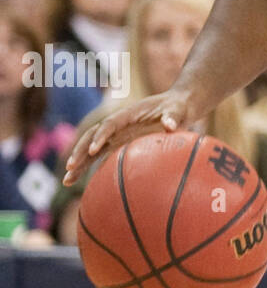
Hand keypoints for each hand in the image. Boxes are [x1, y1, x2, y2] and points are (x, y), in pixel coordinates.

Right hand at [62, 89, 196, 185]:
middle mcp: (118, 124)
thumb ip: (172, 116)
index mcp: (129, 115)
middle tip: (71, 167)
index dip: (101, 136)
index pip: (110, 124)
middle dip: (81, 150)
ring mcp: (116, 134)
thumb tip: (169, 125)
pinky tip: (75, 181)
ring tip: (67, 180)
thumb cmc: (177, 108)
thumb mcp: (178, 110)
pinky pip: (99, 156)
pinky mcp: (118, 143)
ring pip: (91, 147)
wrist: (177, 106)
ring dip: (78, 162)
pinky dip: (88, 167)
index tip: (95, 150)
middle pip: (93, 136)